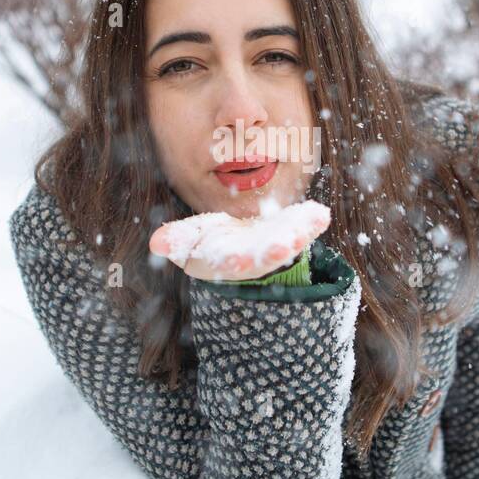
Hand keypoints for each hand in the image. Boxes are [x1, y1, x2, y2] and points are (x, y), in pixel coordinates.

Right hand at [149, 201, 329, 282]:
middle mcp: (250, 260)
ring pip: (285, 245)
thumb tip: (157, 244)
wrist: (241, 245)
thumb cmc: (210, 242)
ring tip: (312, 223)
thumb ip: (177, 241)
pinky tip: (321, 215)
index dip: (233, 261)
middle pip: (261, 258)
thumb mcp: (190, 241)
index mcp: (222, 262)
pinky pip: (301, 229)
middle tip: (284, 246)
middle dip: (272, 251)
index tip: (238, 259)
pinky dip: (311, 223)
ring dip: (297, 236)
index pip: (226, 263)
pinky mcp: (290, 235)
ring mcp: (272, 249)